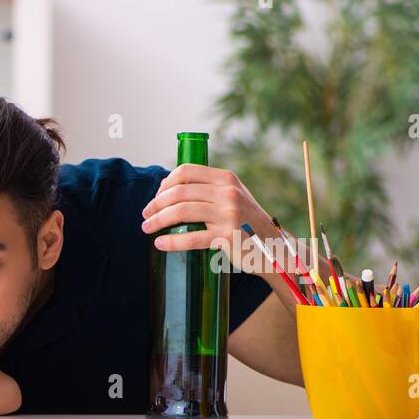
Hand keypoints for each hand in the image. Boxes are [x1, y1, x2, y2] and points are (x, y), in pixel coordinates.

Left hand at [140, 164, 274, 275]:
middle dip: (156, 204)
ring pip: (182, 211)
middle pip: (179, 192)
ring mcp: (229, 214)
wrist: (273, 246)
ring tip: (147, 228)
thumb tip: (167, 186)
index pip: (186, 171)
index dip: (165, 184)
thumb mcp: (232, 197)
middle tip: (145, 216)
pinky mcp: (227, 237)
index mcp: (226, 178)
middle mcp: (228, 192)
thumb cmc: (246, 223)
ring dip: (158, 220)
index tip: (156, 197)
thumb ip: (207, 190)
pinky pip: (191, 238)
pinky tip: (160, 244)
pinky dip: (171, 241)